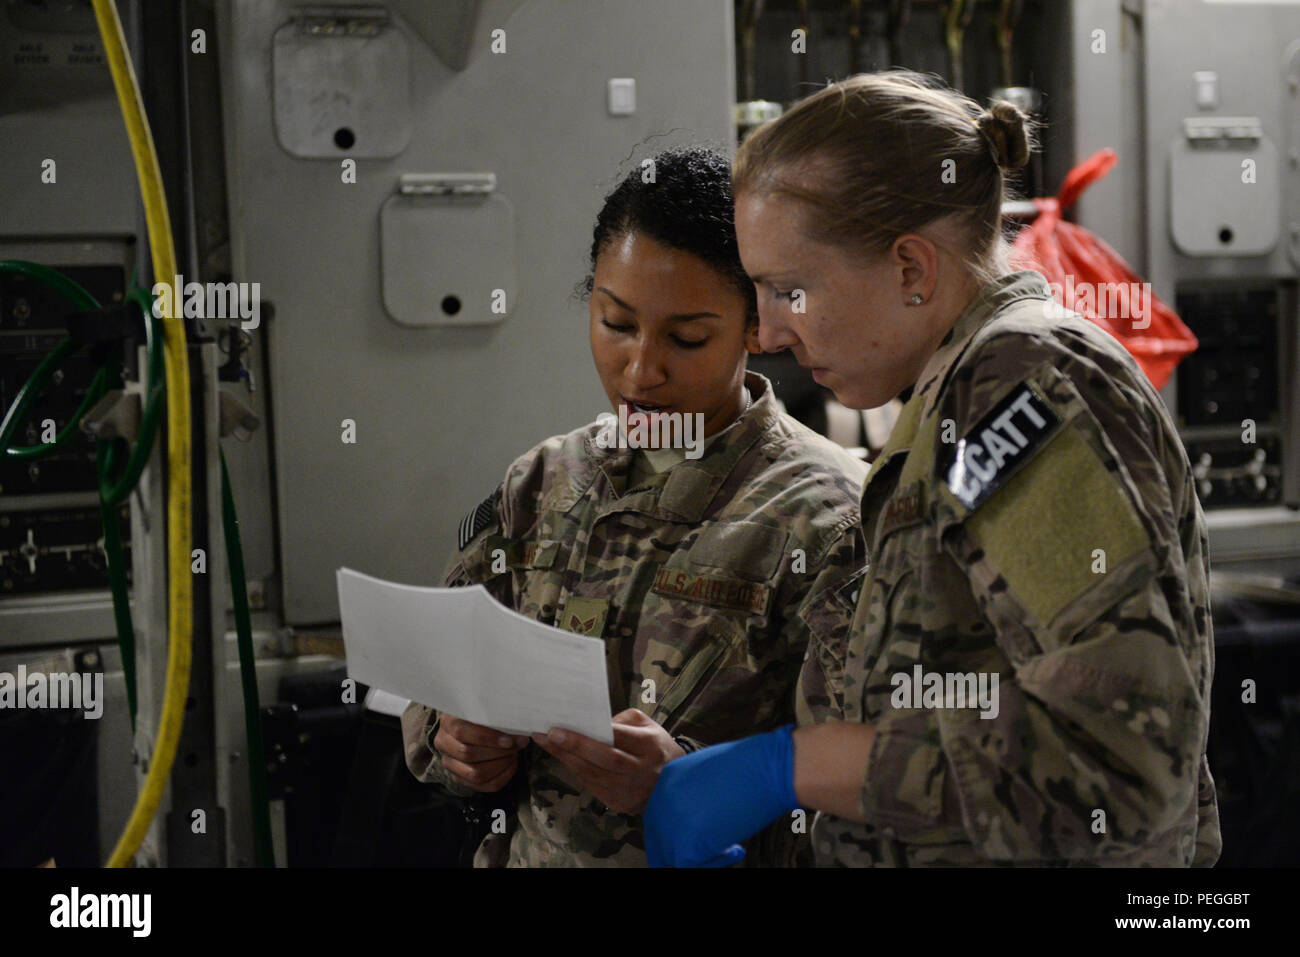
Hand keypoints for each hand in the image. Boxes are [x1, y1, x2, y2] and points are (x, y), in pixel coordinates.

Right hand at [434, 714, 529, 791]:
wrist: (471, 724)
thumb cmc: (482, 714)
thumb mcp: (485, 708)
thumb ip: (497, 716)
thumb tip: (520, 733)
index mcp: (447, 722)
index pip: (462, 733)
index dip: (487, 738)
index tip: (509, 740)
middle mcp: (443, 744)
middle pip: (468, 755)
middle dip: (497, 752)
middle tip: (517, 745)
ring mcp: (450, 763)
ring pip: (475, 774)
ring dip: (500, 765)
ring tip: (513, 754)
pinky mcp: (460, 778)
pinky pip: (484, 785)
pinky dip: (503, 776)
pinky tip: (511, 764)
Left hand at [530, 708, 685, 814]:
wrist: (675, 785)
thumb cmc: (657, 748)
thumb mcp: (649, 726)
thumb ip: (622, 721)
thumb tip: (594, 724)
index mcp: (650, 745)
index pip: (616, 739)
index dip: (587, 735)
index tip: (560, 727)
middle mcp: (641, 770)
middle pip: (604, 759)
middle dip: (573, 746)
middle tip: (547, 734)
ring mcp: (630, 790)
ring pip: (594, 776)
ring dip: (567, 760)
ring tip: (546, 744)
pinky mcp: (621, 804)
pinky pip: (593, 787)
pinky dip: (575, 772)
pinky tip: (562, 759)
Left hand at [644, 725, 799, 866]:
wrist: (767, 768)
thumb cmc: (752, 766)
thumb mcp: (711, 772)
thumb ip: (694, 795)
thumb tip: (699, 822)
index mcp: (668, 780)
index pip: (658, 818)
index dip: (676, 834)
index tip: (699, 838)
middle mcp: (662, 801)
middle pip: (658, 841)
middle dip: (682, 851)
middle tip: (711, 852)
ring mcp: (672, 824)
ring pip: (673, 858)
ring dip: (702, 858)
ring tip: (731, 847)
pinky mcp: (686, 845)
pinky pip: (692, 868)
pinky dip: (716, 864)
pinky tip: (737, 849)